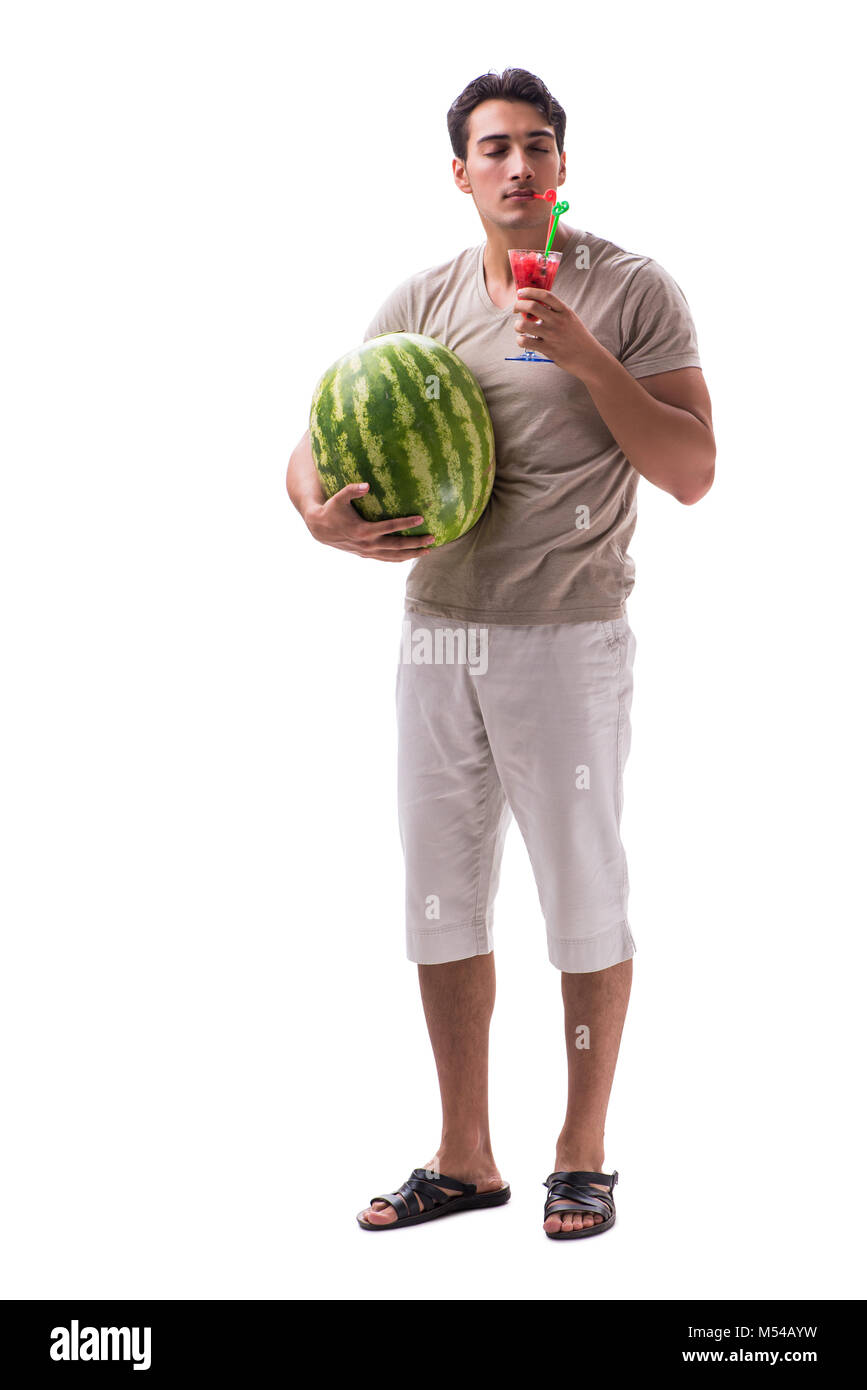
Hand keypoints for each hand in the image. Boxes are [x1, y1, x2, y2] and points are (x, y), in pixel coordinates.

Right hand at [305, 482, 435, 561]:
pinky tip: (411, 555)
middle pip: (397, 546)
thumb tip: (367, 484)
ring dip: (412, 554)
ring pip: (394, 556)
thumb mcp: (339, 497)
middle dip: (416, 543)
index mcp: (363, 530)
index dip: (406, 523)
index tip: (421, 518)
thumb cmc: (332, 510)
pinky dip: (400, 558)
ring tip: (428, 550)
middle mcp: (368, 544)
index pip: (390, 527)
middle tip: (432, 538)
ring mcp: (368, 552)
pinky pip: (387, 559)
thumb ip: (352, 490)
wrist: (320, 530)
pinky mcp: (366, 555)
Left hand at [512, 288, 600, 376]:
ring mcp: (552, 335)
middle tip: (515, 309)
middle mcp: (558, 321)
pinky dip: (520, 340)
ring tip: (519, 327)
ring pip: (525, 325)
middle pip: (532, 306)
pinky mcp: (548, 349)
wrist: (589, 358)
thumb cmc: (578, 338)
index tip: (520, 293)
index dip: (530, 291)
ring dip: (517, 325)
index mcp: (565, 311)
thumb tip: (536, 305)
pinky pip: (526, 342)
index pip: (545, 295)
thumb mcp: (571, 320)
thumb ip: (556, 312)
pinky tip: (523, 340)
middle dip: (518, 305)